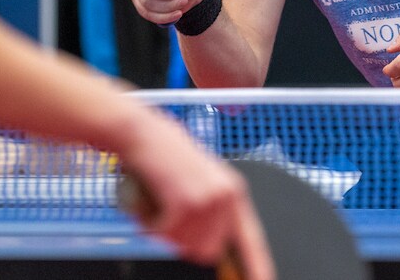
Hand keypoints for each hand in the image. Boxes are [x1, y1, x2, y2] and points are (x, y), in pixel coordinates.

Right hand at [119, 116, 274, 279]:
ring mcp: (207, 200)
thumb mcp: (200, 179)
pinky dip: (152, 225)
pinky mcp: (185, 203)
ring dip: (167, 232)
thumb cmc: (164, 153)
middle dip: (186, 242)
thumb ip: (212, 210)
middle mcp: (226, 197)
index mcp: (233, 192)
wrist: (143, 133)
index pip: (251, 240)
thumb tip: (212, 247)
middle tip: (171, 216)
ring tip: (161, 203)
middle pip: (209, 251)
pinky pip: (167, 235)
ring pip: (187, 246)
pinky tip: (152, 202)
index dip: (257, 267)